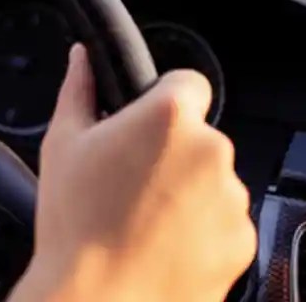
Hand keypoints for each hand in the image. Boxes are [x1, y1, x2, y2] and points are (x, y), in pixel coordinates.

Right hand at [12, 45, 255, 301]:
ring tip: (142, 222)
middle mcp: (211, 150)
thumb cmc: (75, 228)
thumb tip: (84, 58)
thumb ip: (80, 89)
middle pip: (198, 136)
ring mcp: (231, 198)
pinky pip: (224, 222)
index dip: (162, 102)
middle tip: (130, 184)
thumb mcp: (63, 146)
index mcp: (169, 117)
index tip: (143, 128)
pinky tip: (162, 247)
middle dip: (171, 154)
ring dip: (188, 193)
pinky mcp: (243, 240)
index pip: (188, 83)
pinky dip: (201, 232)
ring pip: (212, 181)